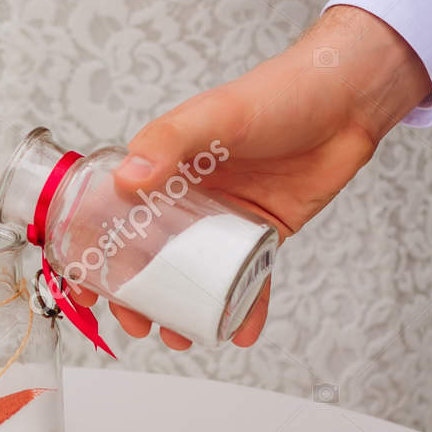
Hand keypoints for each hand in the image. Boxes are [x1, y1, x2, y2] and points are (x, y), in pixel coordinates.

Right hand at [95, 6, 430, 349]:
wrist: (346, 99)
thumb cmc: (277, 94)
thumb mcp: (216, 115)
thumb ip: (168, 142)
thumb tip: (125, 180)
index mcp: (163, 165)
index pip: (113, 214)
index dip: (93, 253)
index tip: (85, 290)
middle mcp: (189, 195)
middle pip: (149, 256)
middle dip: (138, 297)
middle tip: (138, 325)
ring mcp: (225, 218)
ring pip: (195, 274)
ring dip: (184, 310)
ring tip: (180, 338)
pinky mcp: (263, 233)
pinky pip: (248, 277)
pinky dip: (244, 307)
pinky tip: (240, 333)